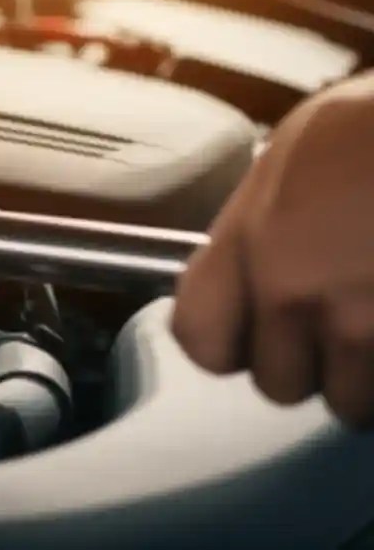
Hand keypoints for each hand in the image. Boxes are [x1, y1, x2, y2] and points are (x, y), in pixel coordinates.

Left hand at [171, 72, 373, 426]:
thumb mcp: (289, 156)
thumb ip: (259, 224)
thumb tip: (250, 260)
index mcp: (249, 243)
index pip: (201, 341)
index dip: (230, 344)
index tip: (255, 331)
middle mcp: (295, 293)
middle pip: (279, 385)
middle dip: (309, 365)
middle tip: (339, 323)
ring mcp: (363, 326)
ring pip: (351, 402)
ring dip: (366, 375)